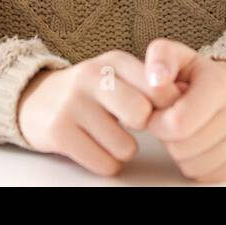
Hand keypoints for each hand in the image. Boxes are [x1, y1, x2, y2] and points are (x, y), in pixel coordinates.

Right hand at [17, 50, 183, 176]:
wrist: (38, 101)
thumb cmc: (93, 93)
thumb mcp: (120, 77)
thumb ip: (152, 85)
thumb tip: (188, 100)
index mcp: (115, 60)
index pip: (160, 87)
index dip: (167, 109)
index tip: (158, 113)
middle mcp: (92, 75)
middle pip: (142, 115)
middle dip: (144, 128)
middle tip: (131, 125)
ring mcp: (72, 103)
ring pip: (125, 147)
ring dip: (123, 150)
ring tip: (108, 136)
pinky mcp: (58, 131)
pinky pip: (104, 163)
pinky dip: (105, 162)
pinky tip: (93, 146)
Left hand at [142, 39, 225, 182]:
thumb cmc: (196, 77)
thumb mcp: (177, 57)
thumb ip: (160, 57)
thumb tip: (155, 80)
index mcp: (221, 84)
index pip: (177, 124)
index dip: (157, 123)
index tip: (157, 113)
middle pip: (182, 148)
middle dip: (167, 138)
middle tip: (172, 121)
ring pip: (193, 166)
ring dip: (180, 153)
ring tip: (186, 131)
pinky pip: (206, 176)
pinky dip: (195, 164)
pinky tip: (199, 143)